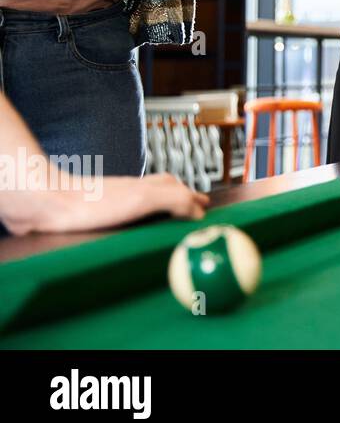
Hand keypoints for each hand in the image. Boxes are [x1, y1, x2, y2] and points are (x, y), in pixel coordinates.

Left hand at [11, 173, 207, 235]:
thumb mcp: (144, 198)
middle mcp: (134, 193)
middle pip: (163, 193)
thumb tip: (198, 209)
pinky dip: (138, 224)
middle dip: (180, 201)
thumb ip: (174, 200)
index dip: (193, 198)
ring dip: (159, 212)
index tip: (205, 209)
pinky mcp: (98, 219)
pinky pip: (126, 221)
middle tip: (193, 212)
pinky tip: (133, 235)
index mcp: (149, 187)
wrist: (51, 204)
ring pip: (144, 206)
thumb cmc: (95, 202)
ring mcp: (116, 204)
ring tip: (168, 223)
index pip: (179, 189)